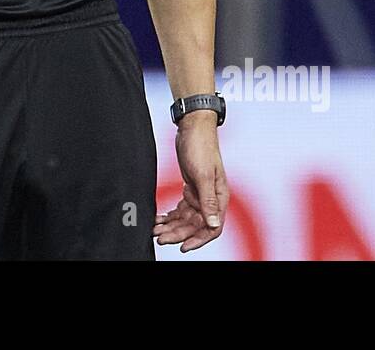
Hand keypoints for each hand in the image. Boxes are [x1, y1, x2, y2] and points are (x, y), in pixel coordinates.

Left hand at [153, 113, 227, 251]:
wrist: (193, 127)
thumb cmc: (202, 147)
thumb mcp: (204, 175)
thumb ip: (209, 201)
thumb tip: (214, 224)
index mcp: (219, 198)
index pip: (212, 228)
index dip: (198, 240)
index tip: (182, 247)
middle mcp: (210, 199)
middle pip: (195, 226)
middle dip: (177, 233)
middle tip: (160, 238)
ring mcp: (199, 195)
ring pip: (185, 219)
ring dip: (171, 226)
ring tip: (155, 230)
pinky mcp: (189, 189)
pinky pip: (180, 209)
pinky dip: (169, 215)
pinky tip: (158, 219)